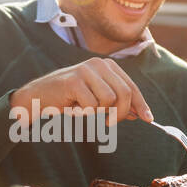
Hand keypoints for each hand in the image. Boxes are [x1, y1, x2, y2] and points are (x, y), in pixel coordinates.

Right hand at [9, 57, 153, 123]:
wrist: (38, 97)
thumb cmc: (68, 99)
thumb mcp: (96, 100)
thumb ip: (116, 104)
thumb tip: (138, 113)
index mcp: (107, 66)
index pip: (131, 86)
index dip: (141, 104)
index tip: (149, 118)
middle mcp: (98, 64)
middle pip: (124, 93)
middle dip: (120, 113)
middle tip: (110, 123)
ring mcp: (86, 70)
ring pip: (108, 101)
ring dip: (97, 112)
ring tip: (83, 108)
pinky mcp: (74, 80)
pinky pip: (92, 105)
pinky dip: (84, 112)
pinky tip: (73, 107)